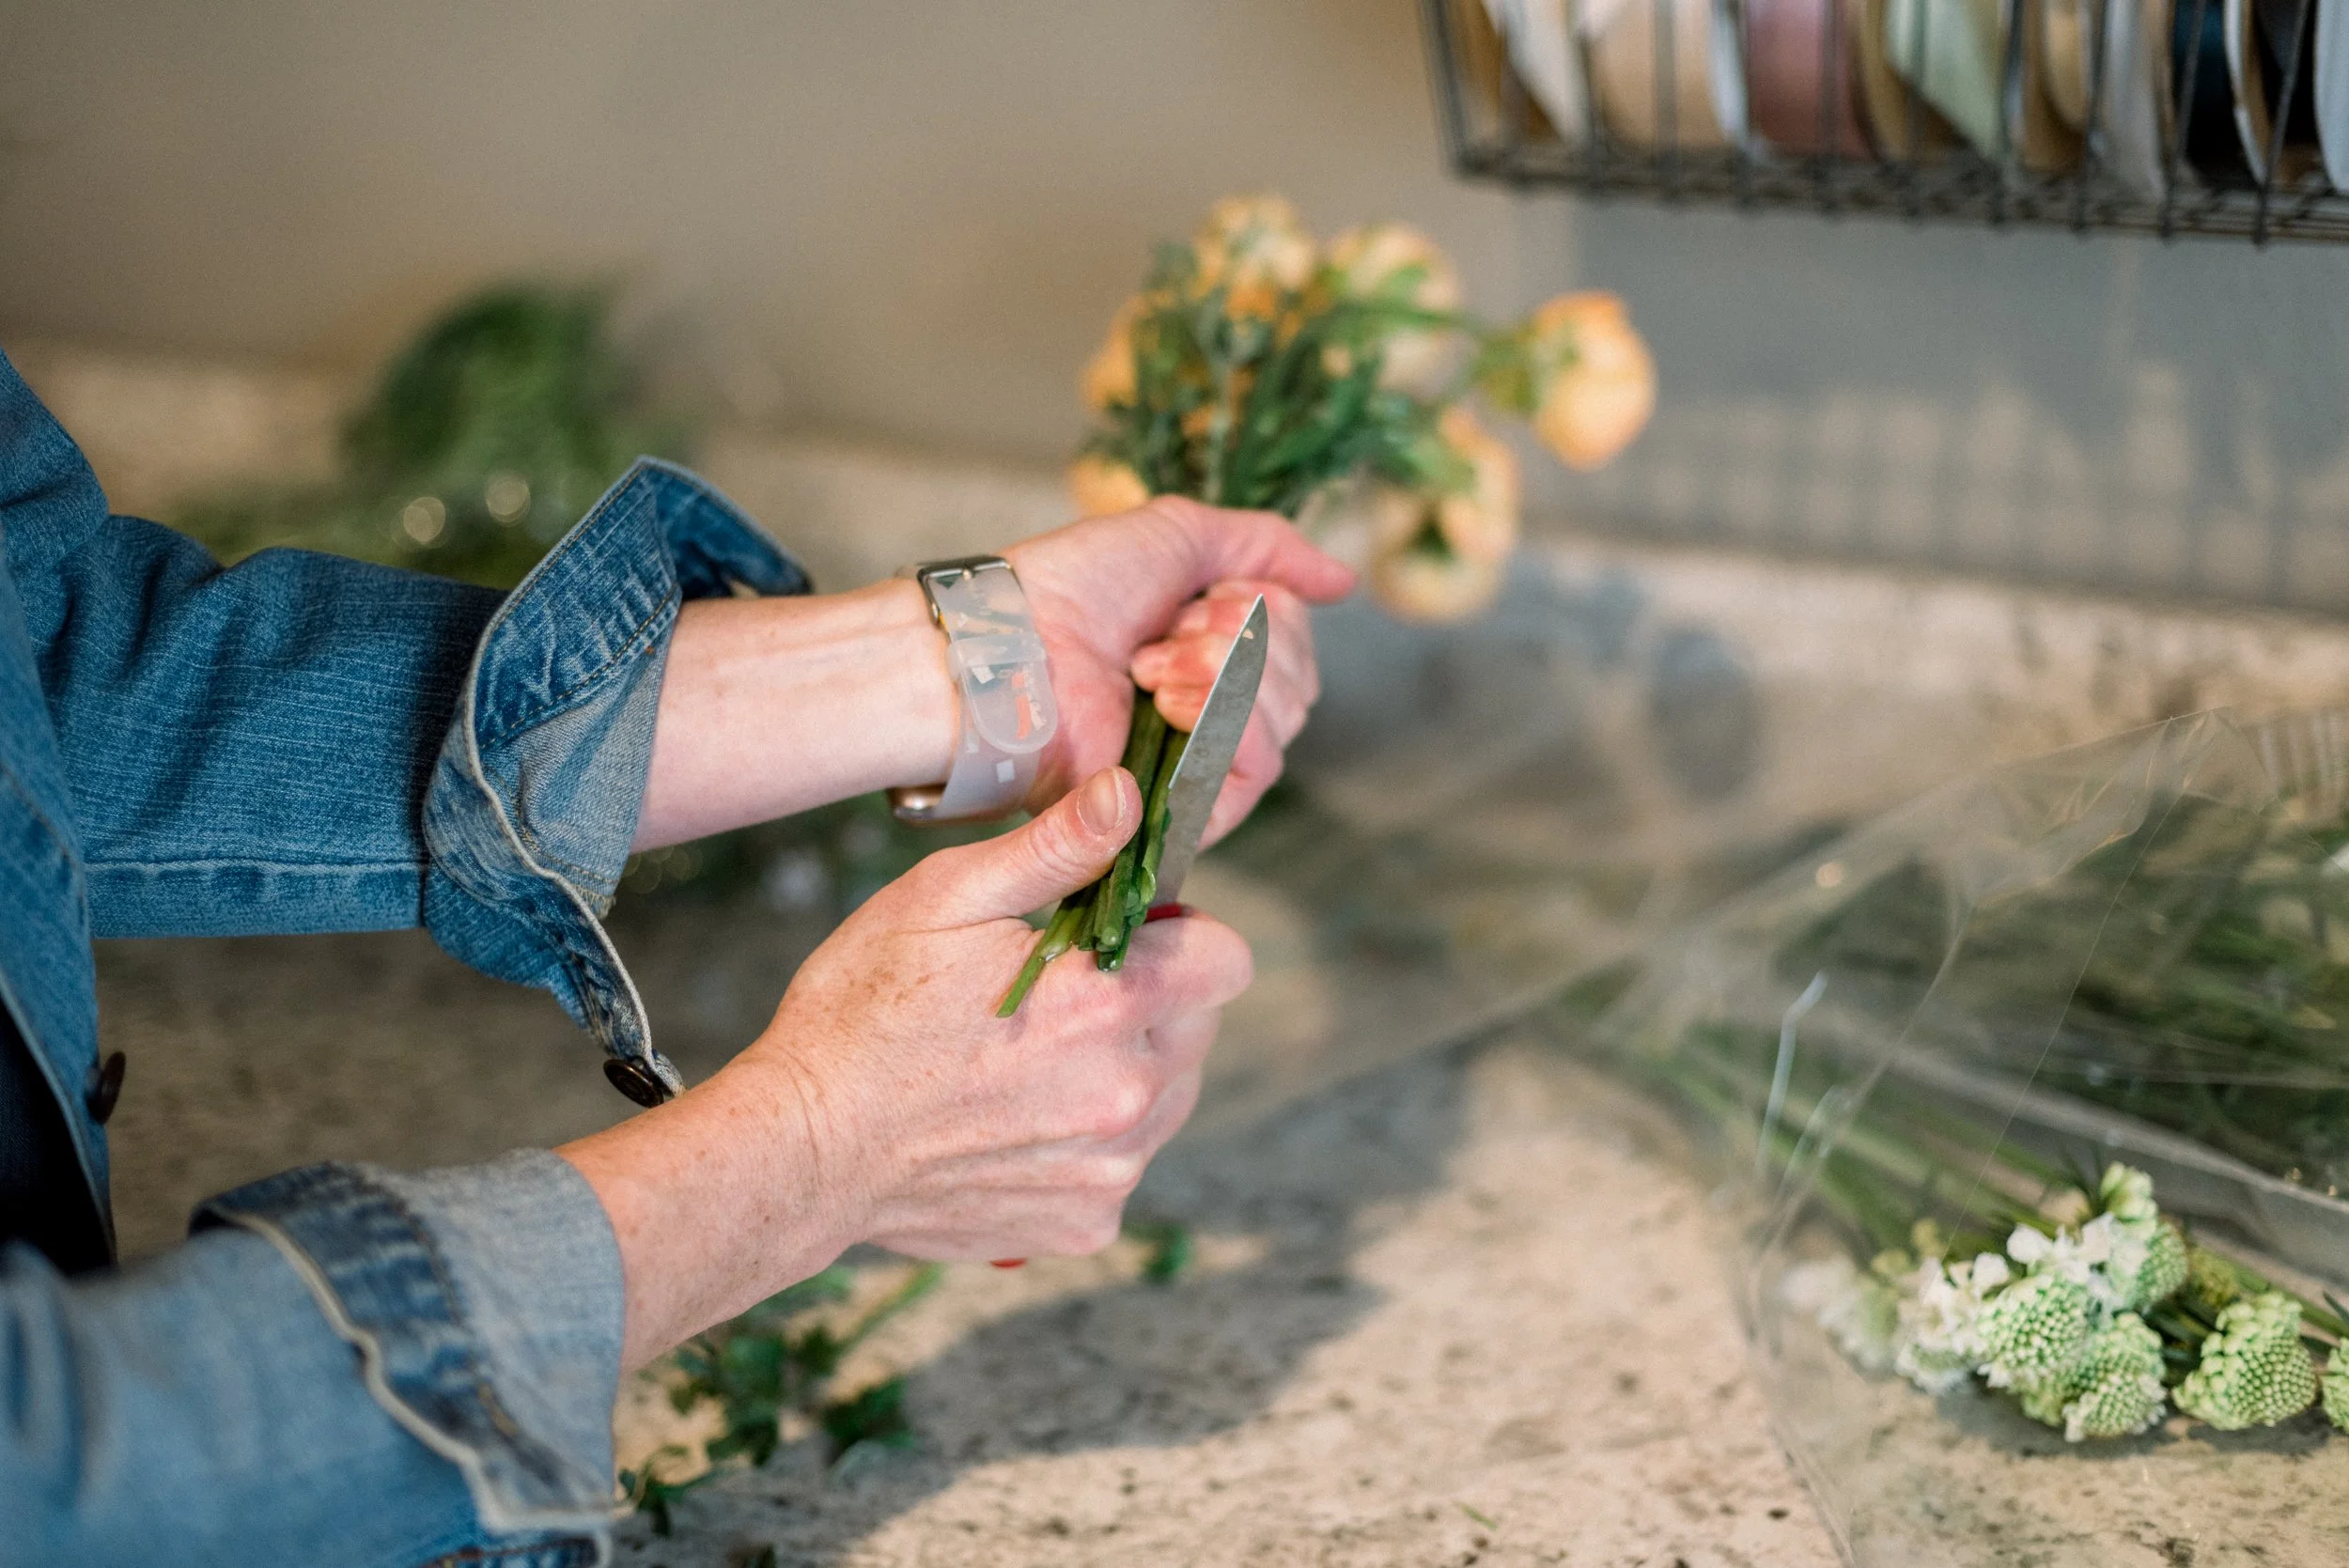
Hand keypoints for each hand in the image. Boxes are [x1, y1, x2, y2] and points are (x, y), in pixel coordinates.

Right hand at [561, 767, 1253, 1366]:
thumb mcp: (946, 900)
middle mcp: (1129, 1095)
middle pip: (1198, 1027)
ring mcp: (1111, 1168)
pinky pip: (1124, 1162)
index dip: (1179, 933)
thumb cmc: (860, 1014)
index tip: (1119, 933)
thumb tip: (1128, 795)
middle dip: (1147, 999)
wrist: (801, 1152)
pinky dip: (1088, 1140)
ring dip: (1124, 1069)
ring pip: (1168, 1096)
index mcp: (1109, 1004)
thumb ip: (1055, 847)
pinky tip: (1014, 1121)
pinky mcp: (1086, 1221)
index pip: (1227, 960)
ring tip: (1027, 1060)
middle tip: (1053, 993)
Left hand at [1007, 497, 1353, 844]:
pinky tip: (1168, 701)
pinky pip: (1261, 765)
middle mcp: (1215, 709)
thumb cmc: (1074, 587)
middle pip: (1299, 681)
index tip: (1197, 594)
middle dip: (1242, 637)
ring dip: (1223, 671)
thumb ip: (1268, 547)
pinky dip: (1225, 718)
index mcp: (1213, 651)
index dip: (1264, 608)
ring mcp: (1203, 761)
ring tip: (1149, 666)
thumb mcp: (1180, 535)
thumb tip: (1344, 579)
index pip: (1297, 641)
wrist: (1016, 643)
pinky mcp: (1192, 807)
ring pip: (1286, 717)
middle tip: (1165, 633)